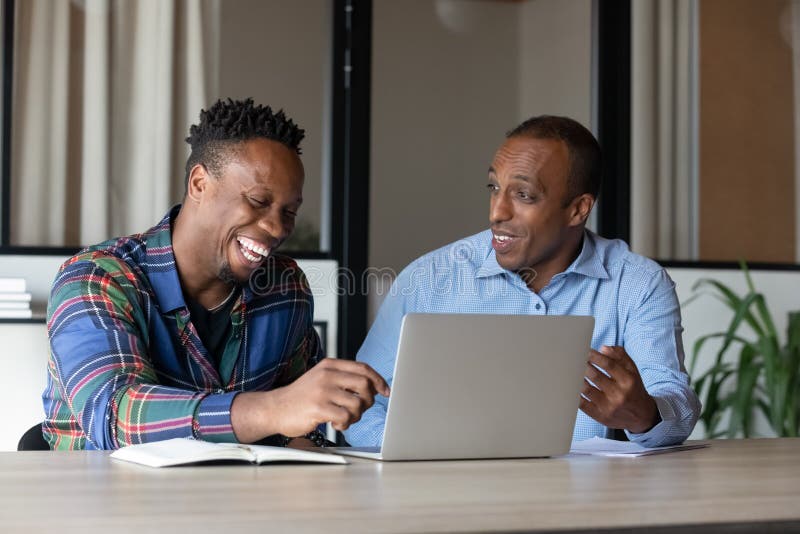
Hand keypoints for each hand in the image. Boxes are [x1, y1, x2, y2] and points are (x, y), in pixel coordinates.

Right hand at [231, 359, 389, 441]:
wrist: (274, 408)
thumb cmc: (301, 397)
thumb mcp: (321, 378)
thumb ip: (343, 378)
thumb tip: (373, 386)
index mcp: (329, 365)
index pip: (363, 368)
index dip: (378, 380)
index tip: (386, 392)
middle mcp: (327, 375)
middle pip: (364, 385)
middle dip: (368, 400)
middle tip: (360, 409)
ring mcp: (322, 391)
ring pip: (357, 403)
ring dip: (356, 415)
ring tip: (344, 418)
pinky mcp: (318, 408)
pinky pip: (345, 417)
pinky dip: (345, 423)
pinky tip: (336, 423)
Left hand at [578, 345, 659, 433]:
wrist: (642, 416)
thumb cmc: (634, 388)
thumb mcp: (632, 370)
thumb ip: (620, 356)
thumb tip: (603, 348)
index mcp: (628, 381)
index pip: (608, 365)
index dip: (594, 356)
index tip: (584, 350)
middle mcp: (619, 394)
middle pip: (595, 376)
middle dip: (583, 365)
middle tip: (574, 359)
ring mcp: (609, 407)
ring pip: (586, 389)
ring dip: (576, 378)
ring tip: (571, 370)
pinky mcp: (600, 417)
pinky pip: (583, 404)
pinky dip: (574, 394)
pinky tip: (571, 385)